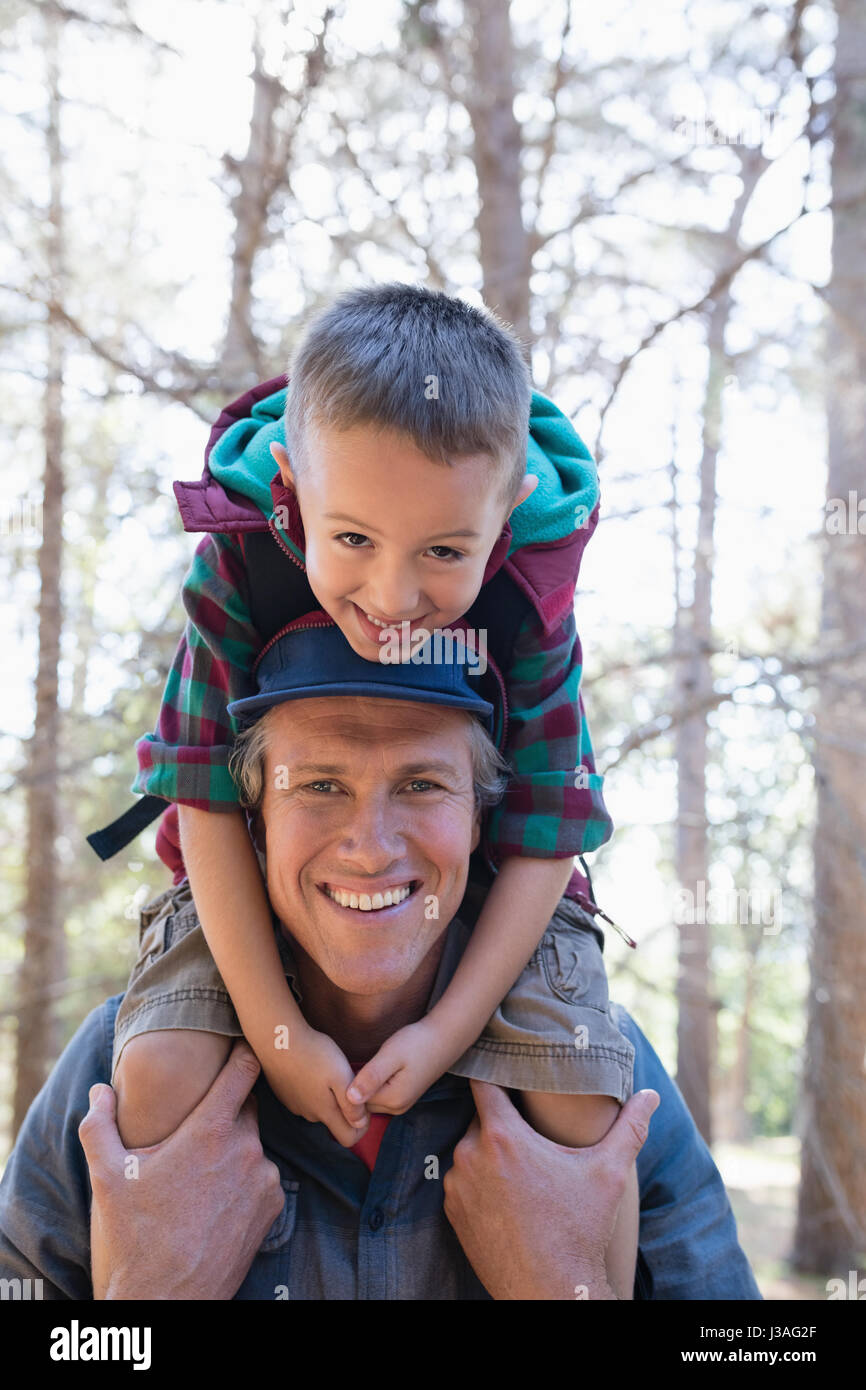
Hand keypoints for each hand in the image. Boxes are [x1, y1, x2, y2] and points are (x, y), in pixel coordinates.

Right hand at [79, 1041, 284, 1299]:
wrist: (166, 1299)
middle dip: (226, 1110)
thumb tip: (100, 1091)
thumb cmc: (134, 1236)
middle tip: (198, 1126)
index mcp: (210, 1130)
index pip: (243, 1069)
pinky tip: (215, 1198)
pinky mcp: (273, 1207)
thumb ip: (100, 1124)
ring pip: (252, 1145)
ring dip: (233, 1150)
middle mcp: (245, 1148)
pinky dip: (244, 1179)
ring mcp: (263, 1178)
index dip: (242, 1052)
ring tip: (200, 1175)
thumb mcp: (107, 1177)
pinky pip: (262, 1176)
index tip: (240, 1043)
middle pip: (246, 1107)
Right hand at [261, 1023, 369, 1145]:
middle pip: (334, 1122)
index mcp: (324, 1112)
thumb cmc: (313, 1054)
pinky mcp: (285, 1093)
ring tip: (329, 1070)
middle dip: (345, 1107)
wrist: (277, 1038)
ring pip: (319, 1108)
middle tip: (348, 1079)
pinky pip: (305, 1098)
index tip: (364, 1104)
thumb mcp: (340, 1076)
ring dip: (328, 1096)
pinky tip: (313, 1068)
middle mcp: (309, 1114)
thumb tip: (360, 1124)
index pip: (348, 1139)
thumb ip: (351, 1104)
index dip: (362, 1127)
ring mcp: (295, 1104)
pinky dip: (313, 1088)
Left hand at [346, 1017, 449, 1114]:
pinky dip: (374, 1084)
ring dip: (364, 1084)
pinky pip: (380, 1094)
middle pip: (362, 1103)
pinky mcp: (404, 1096)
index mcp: (392, 1100)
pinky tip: (376, 1067)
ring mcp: (402, 1104)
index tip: (345, 1063)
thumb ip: (370, 1077)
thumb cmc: (417, 1042)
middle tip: (351, 1061)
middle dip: (355, 1086)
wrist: (445, 1037)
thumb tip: (349, 1099)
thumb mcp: (390, 1055)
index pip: (355, 1101)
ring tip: (365, 1062)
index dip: (347, 1083)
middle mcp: (397, 1108)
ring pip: (370, 1099)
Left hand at [443, 1079, 658, 1299]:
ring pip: (470, 1150)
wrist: (549, 1290)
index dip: (493, 1071)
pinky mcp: (451, 1212)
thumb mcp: (608, 1173)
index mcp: (503, 1136)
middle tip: (529, 1130)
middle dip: (503, 1121)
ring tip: (522, 1169)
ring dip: (489, 1153)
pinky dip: (479, 1182)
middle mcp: (470, 1155)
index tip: (506, 1070)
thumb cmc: (579, 1229)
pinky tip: (507, 1195)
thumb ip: (629, 1127)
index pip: (482, 1082)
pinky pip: (462, 1181)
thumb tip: (650, 1095)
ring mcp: (456, 1185)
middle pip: (481, 1118)